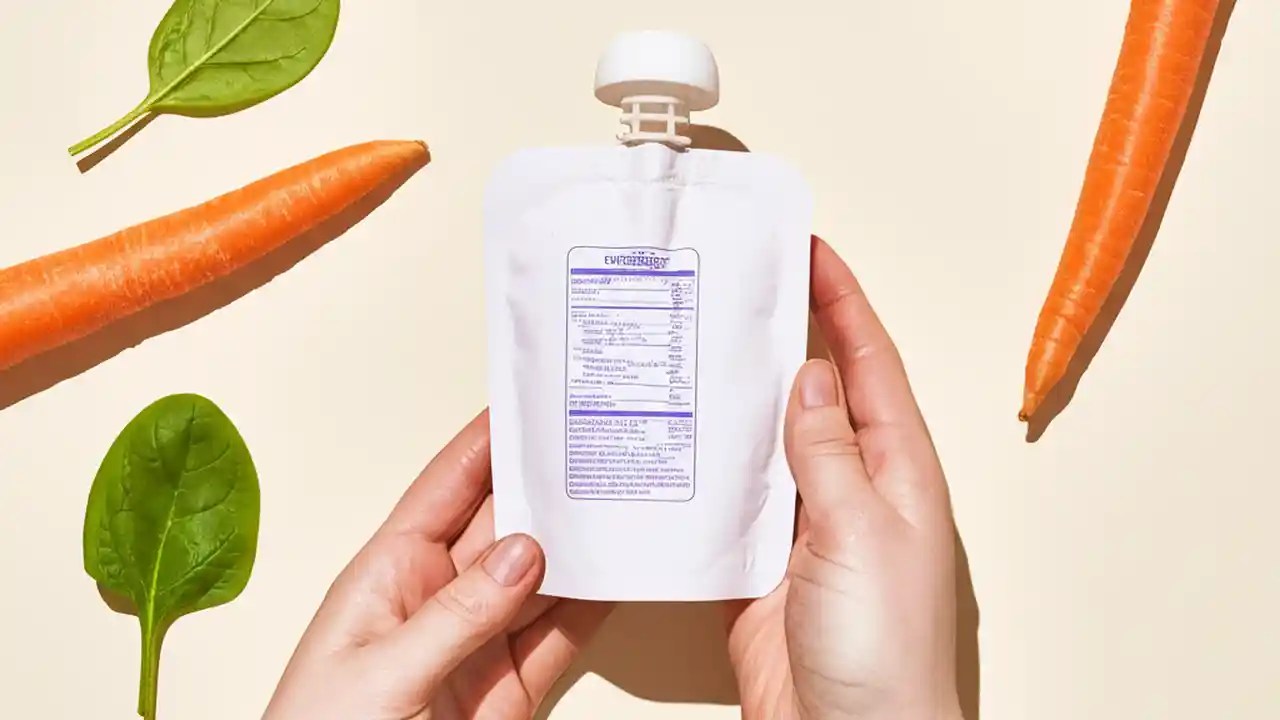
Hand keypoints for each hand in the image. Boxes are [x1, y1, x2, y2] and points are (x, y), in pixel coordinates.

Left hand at [264, 411, 612, 719]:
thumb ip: (457, 615)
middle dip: (550, 485)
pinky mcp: (511, 689)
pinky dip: (595, 604)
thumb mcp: (380, 674)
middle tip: (603, 444)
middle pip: (506, 525)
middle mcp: (439, 596)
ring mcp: (479, 642)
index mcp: (391, 571)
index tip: (532, 400)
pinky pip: (561, 635)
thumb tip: (526, 553)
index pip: (447, 488)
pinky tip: (623, 571)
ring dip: (582, 542)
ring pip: (543, 577)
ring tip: (629, 499)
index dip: (487, 442)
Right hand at [725, 238, 961, 719]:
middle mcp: (852, 486)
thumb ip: (827, 451)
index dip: (841, 300)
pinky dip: (704, 466)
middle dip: (781, 334)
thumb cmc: (884, 651)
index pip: (868, 362)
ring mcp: (805, 524)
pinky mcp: (761, 562)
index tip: (807, 249)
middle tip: (735, 285)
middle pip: (814, 390)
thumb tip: (811, 374)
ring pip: (766, 439)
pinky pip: (731, 497)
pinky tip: (673, 440)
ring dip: (735, 397)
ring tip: (693, 346)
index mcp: (895, 468)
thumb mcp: (859, 532)